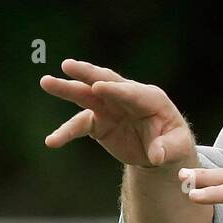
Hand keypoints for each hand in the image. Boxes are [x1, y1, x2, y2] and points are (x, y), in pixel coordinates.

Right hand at [40, 60, 195, 169]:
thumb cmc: (173, 143)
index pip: (130, 92)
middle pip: (104, 82)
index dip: (115, 89)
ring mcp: (110, 107)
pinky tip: (52, 141)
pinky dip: (66, 133)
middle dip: (87, 74)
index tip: (98, 87)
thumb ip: (166, 149)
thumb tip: (156, 156)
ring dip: (66, 89)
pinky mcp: (98, 121)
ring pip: (86, 96)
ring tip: (45, 82)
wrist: (161, 151)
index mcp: (150, 98)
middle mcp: (126, 97)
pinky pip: (79, 125)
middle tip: (68, 65)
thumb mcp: (177, 147)